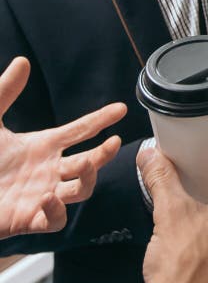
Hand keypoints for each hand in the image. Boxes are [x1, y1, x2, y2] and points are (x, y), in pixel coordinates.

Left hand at [0, 57, 123, 238]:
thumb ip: (4, 92)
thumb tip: (22, 61)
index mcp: (42, 146)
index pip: (81, 131)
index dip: (101, 119)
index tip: (121, 108)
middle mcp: (47, 171)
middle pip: (88, 163)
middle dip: (104, 153)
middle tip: (113, 142)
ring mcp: (40, 196)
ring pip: (80, 190)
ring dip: (87, 178)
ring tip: (85, 164)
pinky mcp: (26, 219)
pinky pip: (52, 221)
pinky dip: (55, 212)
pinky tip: (48, 199)